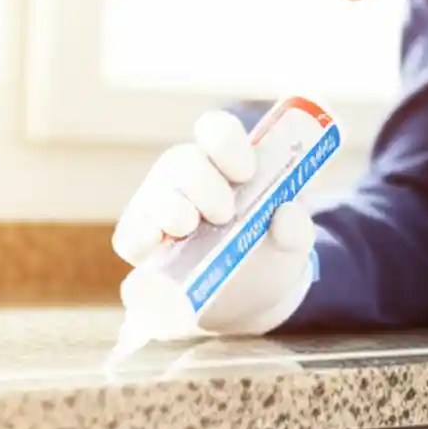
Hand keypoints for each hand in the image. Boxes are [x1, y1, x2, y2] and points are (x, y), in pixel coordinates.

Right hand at [112, 111, 315, 336]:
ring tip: (189, 226)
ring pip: (154, 194)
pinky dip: (141, 235)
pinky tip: (156, 241)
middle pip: (181, 161)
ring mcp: (158, 207)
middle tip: (225, 213)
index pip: (216, 131)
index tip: (246, 172)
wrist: (247, 297)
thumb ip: (297, 227)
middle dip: (203, 184)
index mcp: (225, 163)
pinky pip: (130, 234)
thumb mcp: (292, 240)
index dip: (226, 144)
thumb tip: (285, 215)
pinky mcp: (140, 243)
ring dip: (172, 208)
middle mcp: (186, 178)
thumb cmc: (266, 249)